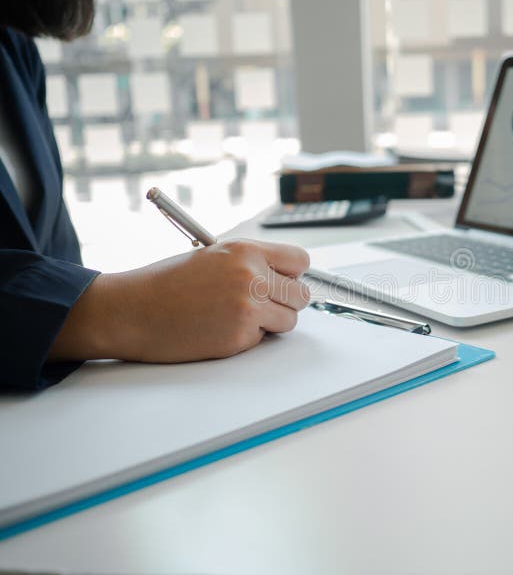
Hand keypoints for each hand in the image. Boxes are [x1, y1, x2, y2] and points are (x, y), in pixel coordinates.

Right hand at [50, 239, 310, 362]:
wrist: (132, 310)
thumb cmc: (168, 282)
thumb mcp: (214, 256)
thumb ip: (252, 264)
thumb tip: (286, 279)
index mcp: (246, 251)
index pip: (299, 261)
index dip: (293, 274)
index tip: (284, 282)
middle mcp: (252, 277)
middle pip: (301, 295)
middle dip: (285, 302)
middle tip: (262, 304)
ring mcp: (248, 308)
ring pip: (289, 320)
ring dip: (270, 323)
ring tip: (236, 316)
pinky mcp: (239, 337)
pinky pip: (262, 340)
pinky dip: (246, 338)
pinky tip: (218, 329)